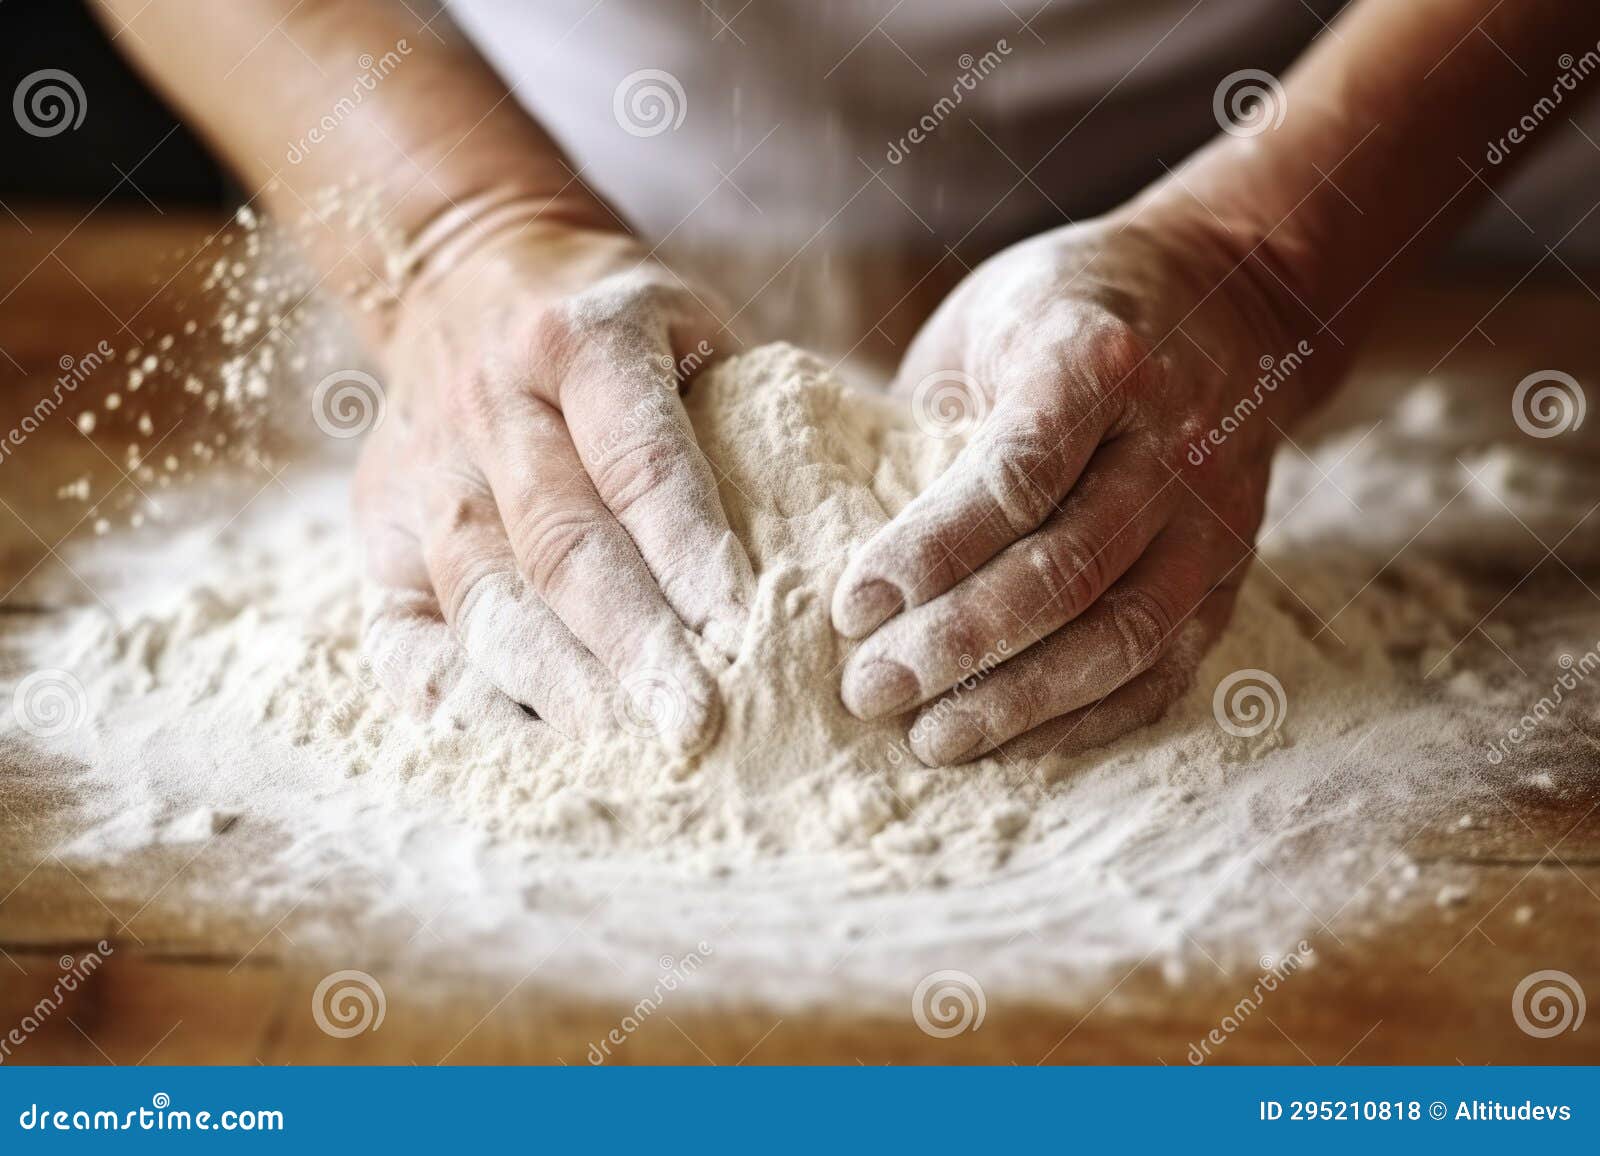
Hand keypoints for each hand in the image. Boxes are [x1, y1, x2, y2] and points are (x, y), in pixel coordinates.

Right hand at [353, 220, 753, 753]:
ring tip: (621, 756)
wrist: (468, 269)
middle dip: (632, 646)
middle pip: (561, 544)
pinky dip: (458, 701)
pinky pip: (403, 634)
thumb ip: (745, 418)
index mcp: (579, 340)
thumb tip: (836, 551)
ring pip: (484, 597)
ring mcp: (423, 472)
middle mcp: (490, 403)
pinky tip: (522, 750)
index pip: (640, 462)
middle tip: (695, 726)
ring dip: (555, 686)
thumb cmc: (617, 321)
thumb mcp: (690, 326)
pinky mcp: (375, 530)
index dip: (691, 553)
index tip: (744, 633)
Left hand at [834, 210, 1325, 764]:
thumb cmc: (1057, 316)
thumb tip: (847, 553)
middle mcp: (1170, 441)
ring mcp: (1213, 516)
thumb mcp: (983, 328)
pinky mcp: (1229, 575)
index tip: (850, 607)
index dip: (929, 551)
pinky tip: (1013, 745)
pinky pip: (1166, 668)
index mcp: (1095, 358)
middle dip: (958, 643)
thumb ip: (932, 426)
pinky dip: (1087, 719)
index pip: (1015, 472)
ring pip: (1122, 633)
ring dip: (1020, 700)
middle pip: (1066, 567)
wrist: (1223, 301)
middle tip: (868, 690)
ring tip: (931, 738)